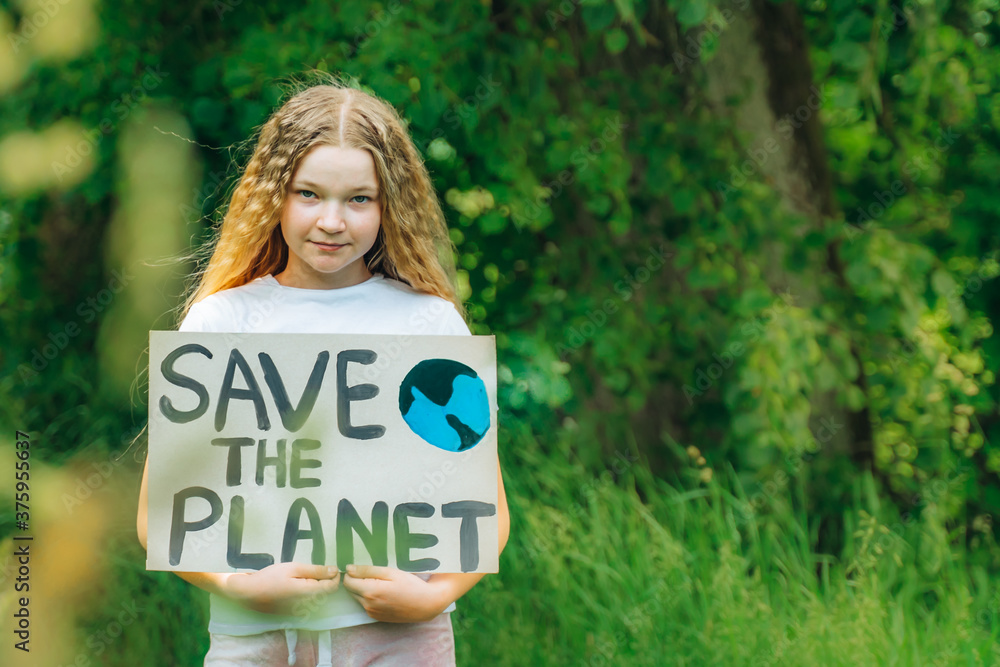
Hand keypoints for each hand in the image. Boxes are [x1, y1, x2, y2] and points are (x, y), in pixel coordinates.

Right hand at [223, 562, 340, 615]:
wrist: (247, 593)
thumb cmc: (270, 577)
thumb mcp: (294, 568)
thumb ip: (316, 571)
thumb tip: (334, 571)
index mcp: (308, 594)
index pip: (332, 587)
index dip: (335, 576)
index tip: (331, 567)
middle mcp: (306, 606)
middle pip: (325, 593)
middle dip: (326, 581)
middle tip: (317, 569)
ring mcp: (299, 612)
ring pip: (316, 598)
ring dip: (316, 587)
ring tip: (304, 576)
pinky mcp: (293, 613)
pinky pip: (306, 603)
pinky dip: (307, 593)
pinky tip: (296, 585)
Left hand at [341, 564, 449, 622]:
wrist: (426, 604)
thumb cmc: (411, 585)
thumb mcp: (391, 572)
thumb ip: (367, 570)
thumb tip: (349, 569)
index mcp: (370, 592)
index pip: (347, 581)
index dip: (352, 572)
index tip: (361, 567)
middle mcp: (368, 605)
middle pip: (351, 590)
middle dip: (357, 581)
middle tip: (374, 574)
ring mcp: (372, 613)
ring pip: (358, 598)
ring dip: (363, 589)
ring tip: (381, 582)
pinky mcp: (377, 617)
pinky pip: (366, 605)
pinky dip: (370, 597)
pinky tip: (384, 592)